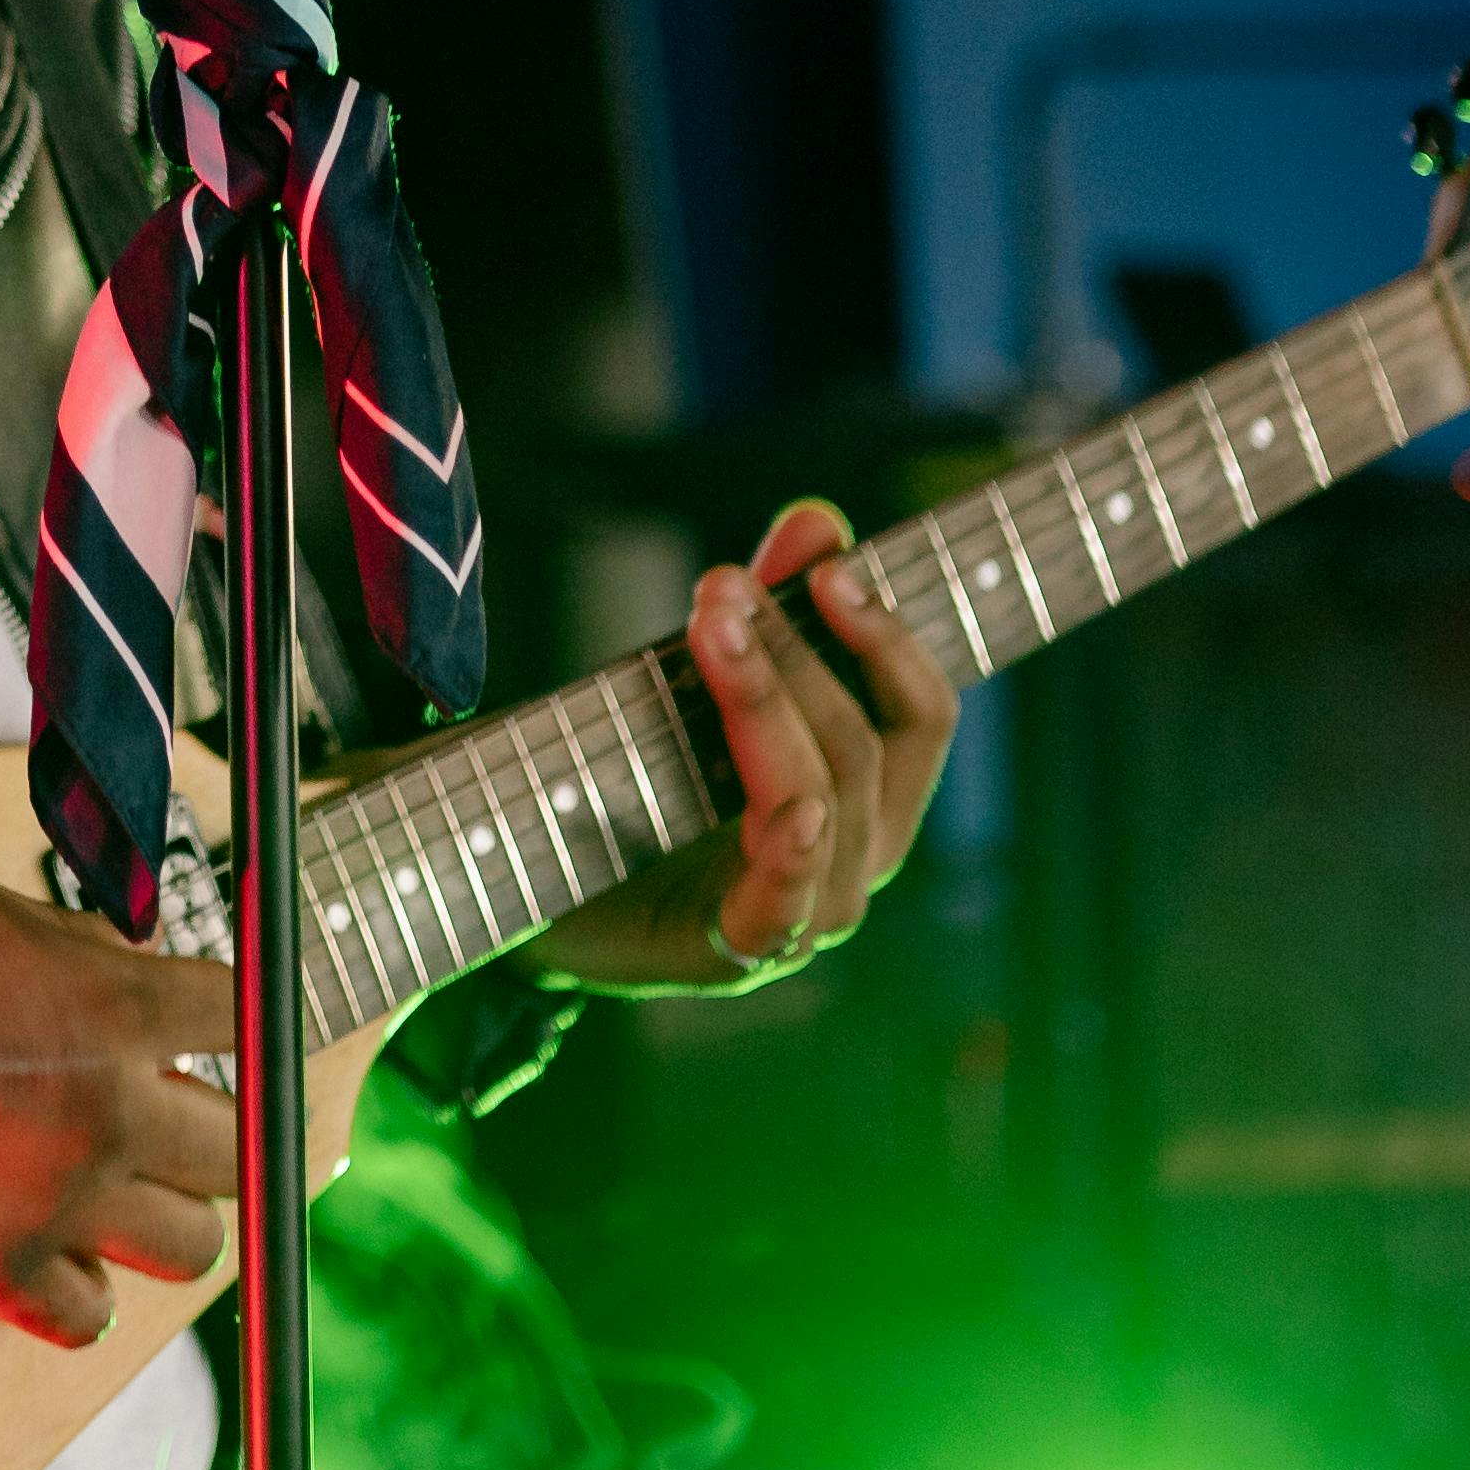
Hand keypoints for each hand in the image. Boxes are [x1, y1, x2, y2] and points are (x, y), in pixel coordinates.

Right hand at [0, 863, 231, 1345]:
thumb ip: (67, 945)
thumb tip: (115, 961)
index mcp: (111, 1005)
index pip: (246, 1017)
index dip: (251, 1021)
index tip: (243, 1033)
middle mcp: (109, 1111)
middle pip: (241, 1149)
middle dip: (215, 1130)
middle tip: (172, 1120)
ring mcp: (62, 1200)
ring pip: (191, 1247)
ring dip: (165, 1218)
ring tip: (120, 1195)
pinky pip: (86, 1319)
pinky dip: (78, 1294)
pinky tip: (51, 1258)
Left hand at [544, 495, 958, 994]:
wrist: (546, 889)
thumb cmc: (647, 782)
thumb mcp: (704, 684)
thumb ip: (765, 609)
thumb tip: (818, 518)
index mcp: (868, 793)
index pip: (923, 713)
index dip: (888, 635)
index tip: (827, 563)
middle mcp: (856, 856)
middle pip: (862, 744)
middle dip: (795, 653)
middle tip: (721, 586)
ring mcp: (806, 911)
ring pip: (822, 799)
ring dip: (770, 704)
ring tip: (713, 628)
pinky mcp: (739, 950)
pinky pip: (786, 905)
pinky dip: (794, 857)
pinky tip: (794, 814)